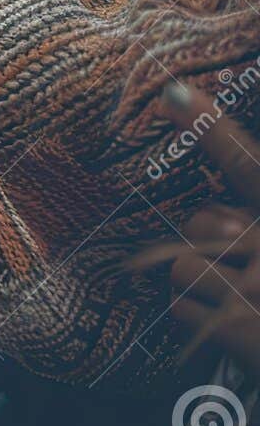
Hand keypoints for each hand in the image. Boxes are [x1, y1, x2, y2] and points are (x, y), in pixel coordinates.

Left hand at [134, 85, 259, 371]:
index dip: (212, 126)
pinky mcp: (240, 328)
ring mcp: (259, 287)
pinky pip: (180, 307)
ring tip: (245, 308)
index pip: (248, 165)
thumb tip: (213, 225)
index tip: (173, 92)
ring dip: (202, 288)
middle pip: (201, 224)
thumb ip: (253, 232)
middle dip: (210, 245)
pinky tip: (232, 332)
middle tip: (248, 278)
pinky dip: (197, 322)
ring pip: (182, 265)